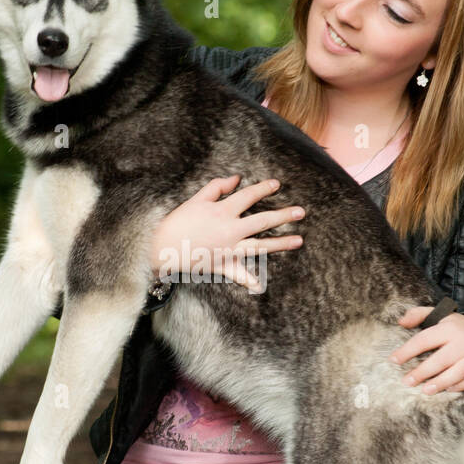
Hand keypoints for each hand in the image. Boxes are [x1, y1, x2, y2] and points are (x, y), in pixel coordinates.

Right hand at [150, 175, 303, 291]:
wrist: (161, 248)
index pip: (249, 196)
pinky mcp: (223, 265)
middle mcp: (231, 230)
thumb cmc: (177, 222)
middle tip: (302, 212)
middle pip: (262, 221)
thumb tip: (237, 179)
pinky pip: (240, 274)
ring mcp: (229, 249)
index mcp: (223, 211)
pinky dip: (250, 280)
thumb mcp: (196, 200)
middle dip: (284, 215)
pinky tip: (262, 284)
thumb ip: (217, 188)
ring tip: (299, 240)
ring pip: (260, 246)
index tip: (277, 184)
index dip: (264, 188)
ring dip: (281, 243)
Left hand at [388, 306, 463, 393]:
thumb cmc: (456, 326)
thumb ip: (418, 314)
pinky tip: (447, 389)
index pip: (424, 340)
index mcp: (449, 328)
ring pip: (458, 372)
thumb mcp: (439, 314)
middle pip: (441, 359)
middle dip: (423, 372)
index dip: (407, 350)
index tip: (393, 360)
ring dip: (441, 382)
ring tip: (425, 390)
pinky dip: (459, 386)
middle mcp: (463, 342)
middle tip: (407, 382)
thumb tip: (401, 322)